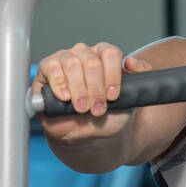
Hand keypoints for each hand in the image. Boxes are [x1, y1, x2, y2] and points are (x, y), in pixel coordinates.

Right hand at [33, 42, 151, 143]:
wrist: (86, 133)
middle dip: (96, 89)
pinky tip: (65, 98)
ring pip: (72, 64)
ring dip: (79, 90)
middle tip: (97, 109)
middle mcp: (85, 53)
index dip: (112, 75)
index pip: (110, 53)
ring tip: (82, 108)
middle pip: (92, 61)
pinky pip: (52, 68)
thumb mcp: (128, 100)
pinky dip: (60, 84)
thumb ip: (138, 80)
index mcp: (105, 55)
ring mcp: (65, 58)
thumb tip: (132, 62)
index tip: (113, 97)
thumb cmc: (107, 114)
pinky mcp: (47, 68)